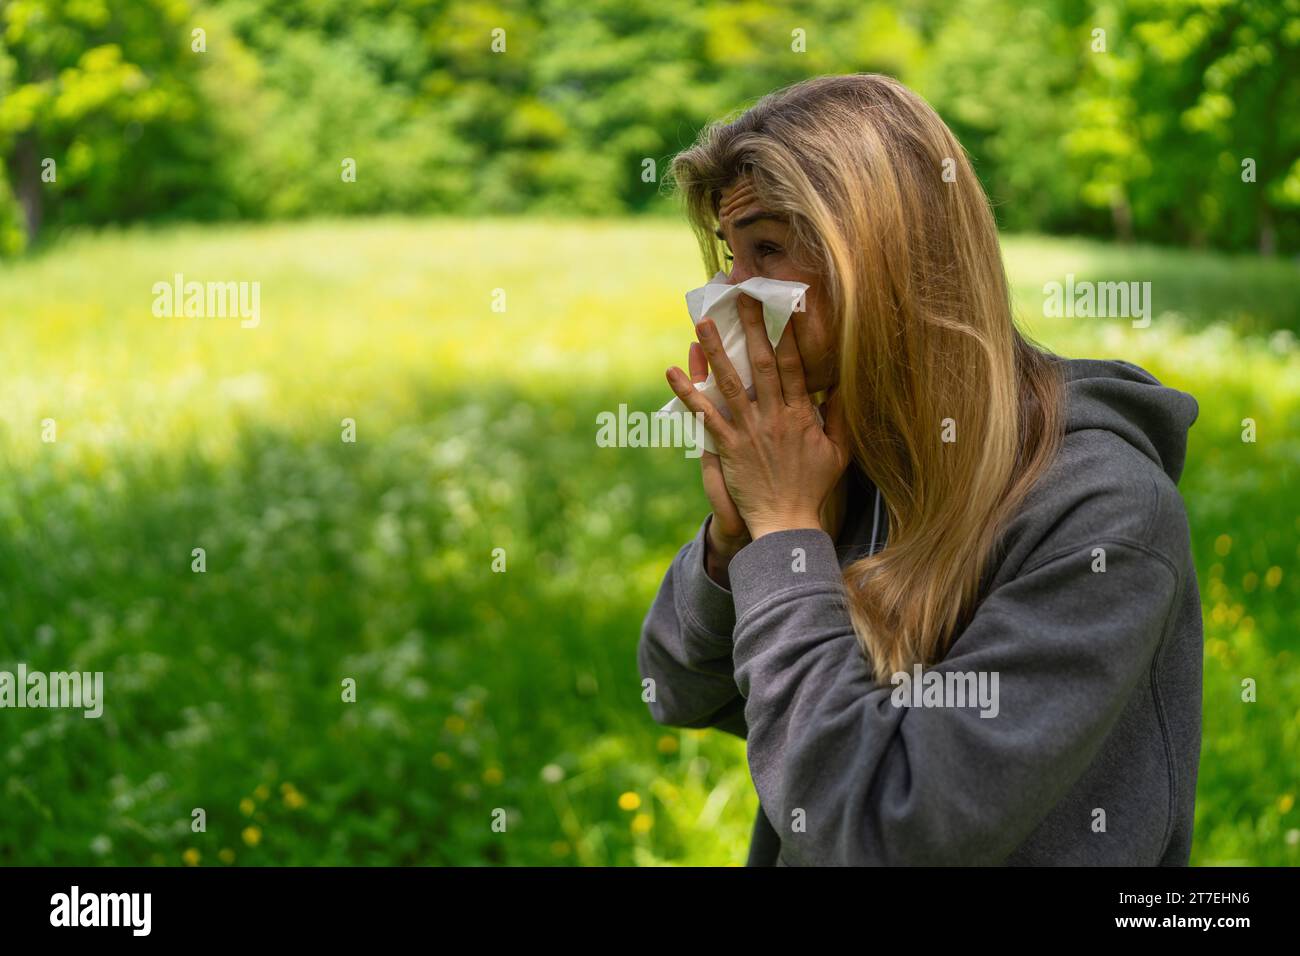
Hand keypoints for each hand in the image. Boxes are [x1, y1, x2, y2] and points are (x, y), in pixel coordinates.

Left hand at [667, 293, 850, 539]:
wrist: (787, 522)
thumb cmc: (812, 488)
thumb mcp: (839, 452)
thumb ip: (838, 418)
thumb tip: (838, 388)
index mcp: (800, 416)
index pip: (795, 367)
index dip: (789, 334)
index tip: (785, 307)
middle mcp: (774, 417)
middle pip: (763, 364)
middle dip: (752, 328)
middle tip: (742, 298)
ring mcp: (749, 431)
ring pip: (731, 382)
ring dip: (715, 350)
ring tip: (701, 323)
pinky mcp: (727, 447)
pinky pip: (705, 415)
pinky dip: (688, 393)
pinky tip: (672, 372)